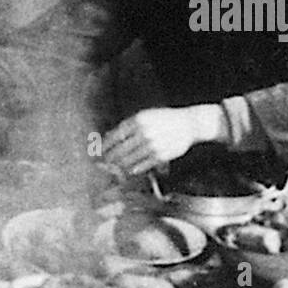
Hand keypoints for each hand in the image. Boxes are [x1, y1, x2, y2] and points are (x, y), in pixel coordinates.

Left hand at [100, 105, 225, 175]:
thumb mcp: (146, 116)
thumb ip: (128, 125)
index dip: (105, 145)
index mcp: (138, 120)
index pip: (116, 135)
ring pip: (131, 159)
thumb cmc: (164, 120)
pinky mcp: (161, 155)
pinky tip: (130, 170)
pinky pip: (143, 165)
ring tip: (115, 168)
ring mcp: (153, 144)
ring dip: (121, 165)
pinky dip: (135, 169)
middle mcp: (144, 132)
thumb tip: (107, 135)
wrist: (189, 124)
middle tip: (103, 162)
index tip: (98, 151)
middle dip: (110, 158)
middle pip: (121, 149)